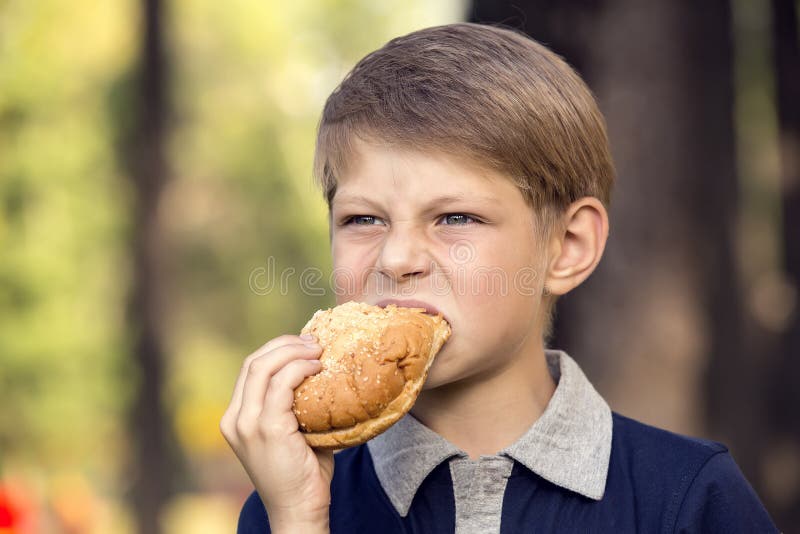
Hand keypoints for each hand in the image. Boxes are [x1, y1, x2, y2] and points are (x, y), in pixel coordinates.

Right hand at [220, 334, 332, 531]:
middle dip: (285, 344)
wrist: (298, 509)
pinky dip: (300, 368)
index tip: (303, 344)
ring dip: (294, 352)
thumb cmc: (301, 472)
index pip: (250, 368)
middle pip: (253, 362)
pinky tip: (318, 368)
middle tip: (313, 341)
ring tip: (318, 350)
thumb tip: (318, 369)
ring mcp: (248, 424)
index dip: (276, 349)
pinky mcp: (268, 428)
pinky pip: (281, 384)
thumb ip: (292, 404)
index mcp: (235, 418)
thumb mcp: (289, 432)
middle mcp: (235, 419)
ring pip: (264, 367)